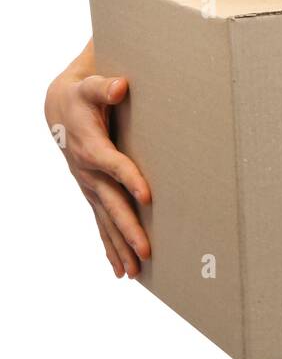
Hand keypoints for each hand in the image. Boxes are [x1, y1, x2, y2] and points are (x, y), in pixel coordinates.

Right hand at [44, 71, 151, 278]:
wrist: (58, 107)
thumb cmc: (81, 93)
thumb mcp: (89, 85)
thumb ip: (104, 85)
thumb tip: (119, 85)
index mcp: (91, 146)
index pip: (113, 164)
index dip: (129, 178)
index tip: (147, 196)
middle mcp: (88, 172)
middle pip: (111, 204)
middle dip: (128, 228)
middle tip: (146, 251)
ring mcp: (89, 186)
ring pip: (105, 221)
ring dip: (120, 247)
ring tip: (135, 273)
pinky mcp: (92, 193)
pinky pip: (100, 224)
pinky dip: (110, 248)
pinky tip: (120, 270)